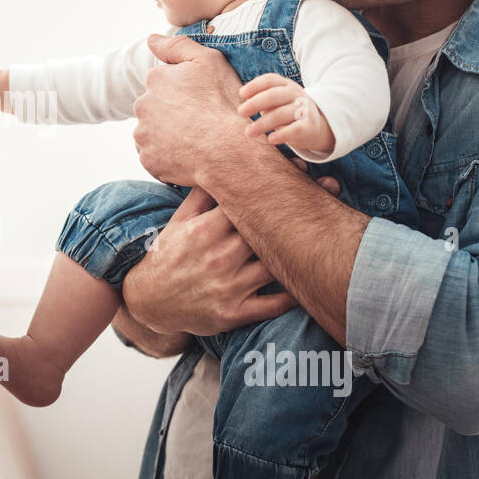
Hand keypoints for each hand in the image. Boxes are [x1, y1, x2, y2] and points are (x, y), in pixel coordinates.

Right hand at [121, 164, 341, 336]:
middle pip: (267, 232)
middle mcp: (218, 258)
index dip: (275, 188)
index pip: (246, 204)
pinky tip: (310, 280)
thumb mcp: (178, 222)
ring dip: (300, 252)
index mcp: (205, 231)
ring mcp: (227, 287)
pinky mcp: (233, 313)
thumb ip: (201, 196)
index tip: (302, 172)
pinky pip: (271, 305)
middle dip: (297, 214)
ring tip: (328, 236)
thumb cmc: (167, 256)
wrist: (147, 301)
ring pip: (274, 267)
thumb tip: (220, 165)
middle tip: (331, 195)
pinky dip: (293, 296)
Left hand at [132, 33, 245, 185]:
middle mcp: (142, 106)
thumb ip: (177, 46)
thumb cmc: (222, 103)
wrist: (229, 150)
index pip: (164, 82)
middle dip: (173, 112)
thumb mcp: (208, 61)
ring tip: (196, 139)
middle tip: (200, 121)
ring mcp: (143, 136)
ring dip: (168, 134)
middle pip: (156, 107)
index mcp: (155, 79)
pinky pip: (156, 156)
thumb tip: (150, 40)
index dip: (185, 91)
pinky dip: (169, 156)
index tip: (202, 100)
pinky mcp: (149, 161)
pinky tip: (189, 154)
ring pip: (154, 132)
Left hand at [237, 73, 335, 154]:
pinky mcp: (309, 126)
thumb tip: (244, 99)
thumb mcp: (274, 102)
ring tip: (249, 132)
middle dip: (255, 103)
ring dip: (263, 123)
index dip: (255, 85)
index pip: (270, 80)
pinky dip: (282, 134)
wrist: (313, 127)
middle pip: (274, 95)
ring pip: (282, 113)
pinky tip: (270, 139)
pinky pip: (295, 129)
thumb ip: (260, 99)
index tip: (241, 94)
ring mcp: (304, 109)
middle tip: (240, 112)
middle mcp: (296, 94)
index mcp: (286, 85)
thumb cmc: (286, 112)